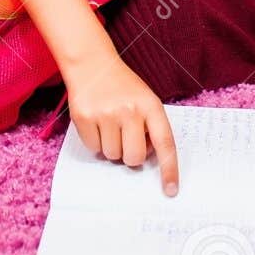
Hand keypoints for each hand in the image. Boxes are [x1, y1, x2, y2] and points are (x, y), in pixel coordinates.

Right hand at [64, 52, 179, 195]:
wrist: (92, 64)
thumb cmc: (122, 86)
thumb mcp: (145, 99)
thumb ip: (150, 126)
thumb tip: (146, 158)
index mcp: (150, 105)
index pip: (165, 143)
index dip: (169, 169)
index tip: (170, 190)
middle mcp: (129, 110)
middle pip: (134, 157)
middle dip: (130, 155)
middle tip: (125, 138)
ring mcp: (105, 114)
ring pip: (112, 155)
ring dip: (111, 147)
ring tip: (109, 124)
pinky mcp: (84, 118)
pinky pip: (94, 149)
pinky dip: (96, 142)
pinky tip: (96, 123)